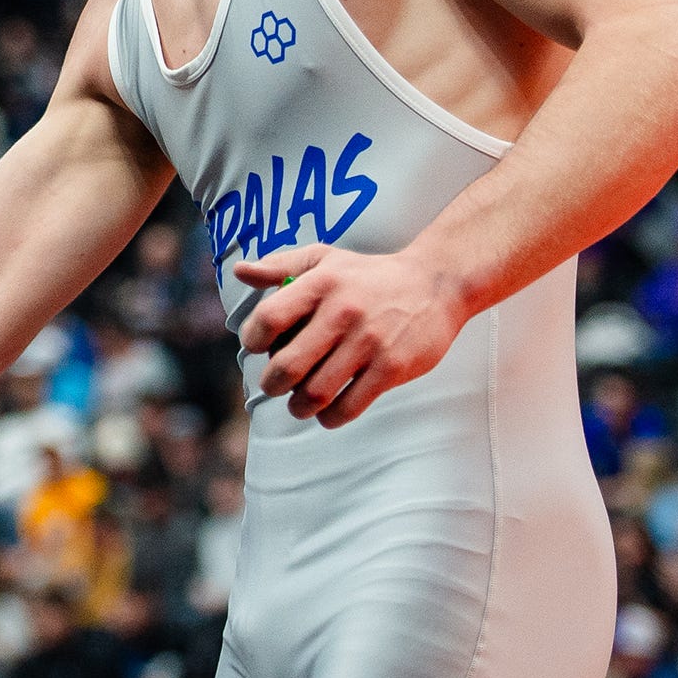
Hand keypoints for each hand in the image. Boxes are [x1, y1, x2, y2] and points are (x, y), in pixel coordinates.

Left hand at [235, 244, 471, 425]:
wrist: (436, 284)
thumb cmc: (369, 274)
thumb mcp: (324, 259)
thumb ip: (280, 265)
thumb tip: (240, 272)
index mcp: (320, 283)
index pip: (268, 318)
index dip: (253, 339)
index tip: (258, 348)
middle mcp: (342, 312)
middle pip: (287, 365)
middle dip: (272, 383)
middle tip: (274, 385)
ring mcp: (369, 342)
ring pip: (316, 392)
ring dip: (298, 407)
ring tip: (298, 405)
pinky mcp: (392, 367)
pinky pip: (351, 405)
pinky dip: (331, 417)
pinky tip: (328, 414)